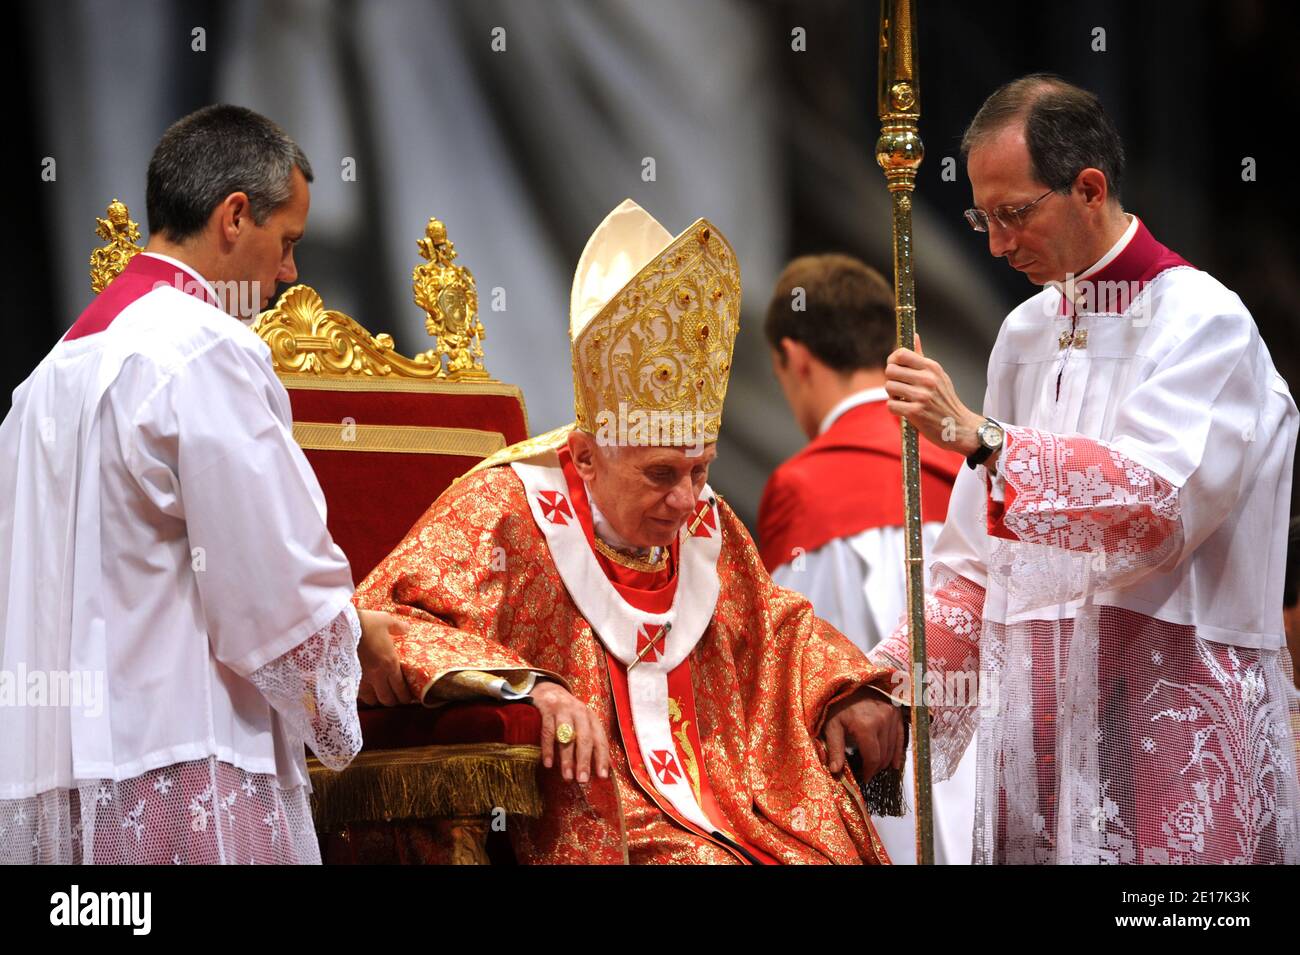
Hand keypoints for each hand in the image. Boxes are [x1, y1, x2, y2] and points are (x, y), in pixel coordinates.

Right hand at [355, 609, 415, 706]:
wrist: (340, 626)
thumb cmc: (365, 622)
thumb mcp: (385, 621)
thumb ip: (398, 627)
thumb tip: (406, 629)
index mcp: (390, 664)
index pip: (400, 689)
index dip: (405, 697)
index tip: (408, 699)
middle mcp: (377, 675)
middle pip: (387, 699)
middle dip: (393, 701)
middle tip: (395, 699)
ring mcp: (362, 679)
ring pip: (372, 700)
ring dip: (377, 699)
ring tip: (379, 696)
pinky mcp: (348, 679)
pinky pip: (358, 694)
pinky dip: (363, 695)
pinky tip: (364, 691)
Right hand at [530, 681, 610, 783]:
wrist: (547, 689)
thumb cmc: (567, 714)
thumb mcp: (581, 723)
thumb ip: (589, 741)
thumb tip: (601, 770)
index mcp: (591, 718)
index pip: (599, 740)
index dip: (602, 758)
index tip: (602, 777)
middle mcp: (579, 712)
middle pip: (584, 739)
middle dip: (584, 761)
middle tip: (583, 780)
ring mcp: (563, 709)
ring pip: (567, 736)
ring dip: (567, 758)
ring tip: (567, 777)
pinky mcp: (547, 708)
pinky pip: (548, 731)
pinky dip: (548, 749)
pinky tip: (548, 764)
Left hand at [822, 689, 904, 780]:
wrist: (848, 683)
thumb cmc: (837, 704)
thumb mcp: (831, 726)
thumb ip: (835, 749)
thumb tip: (836, 771)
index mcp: (866, 726)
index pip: (873, 758)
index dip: (869, 771)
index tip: (864, 777)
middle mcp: (882, 721)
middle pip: (884, 754)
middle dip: (876, 767)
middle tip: (868, 772)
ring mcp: (891, 715)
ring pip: (893, 747)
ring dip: (886, 760)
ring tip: (876, 767)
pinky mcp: (896, 712)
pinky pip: (900, 736)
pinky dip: (898, 751)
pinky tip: (895, 763)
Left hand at [885, 334, 985, 458]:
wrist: (959, 427)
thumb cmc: (946, 401)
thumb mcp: (938, 376)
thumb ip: (922, 358)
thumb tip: (913, 335)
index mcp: (932, 368)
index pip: (901, 354)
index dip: (892, 360)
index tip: (895, 368)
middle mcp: (928, 379)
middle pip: (890, 370)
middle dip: (891, 380)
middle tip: (901, 388)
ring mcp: (922, 396)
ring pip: (889, 387)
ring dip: (893, 395)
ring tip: (904, 399)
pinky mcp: (916, 412)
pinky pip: (891, 405)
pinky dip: (895, 409)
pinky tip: (906, 410)